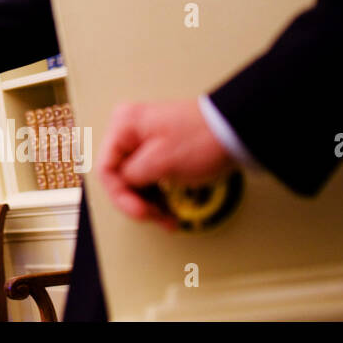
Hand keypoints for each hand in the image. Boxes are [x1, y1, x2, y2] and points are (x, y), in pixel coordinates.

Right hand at [98, 99, 236, 228]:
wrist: (237, 132)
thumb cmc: (204, 139)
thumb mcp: (160, 162)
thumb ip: (133, 176)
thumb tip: (124, 185)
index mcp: (124, 125)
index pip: (106, 168)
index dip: (120, 195)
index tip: (139, 213)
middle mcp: (131, 131)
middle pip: (120, 177)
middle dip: (137, 201)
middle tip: (153, 216)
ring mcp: (146, 141)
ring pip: (136, 181)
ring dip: (149, 203)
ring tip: (166, 218)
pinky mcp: (161, 151)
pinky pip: (150, 179)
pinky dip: (159, 197)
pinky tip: (169, 210)